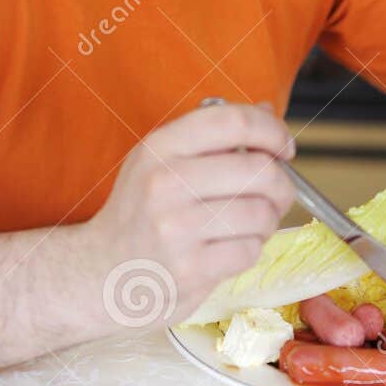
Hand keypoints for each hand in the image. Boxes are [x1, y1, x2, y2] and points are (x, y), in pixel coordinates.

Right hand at [84, 100, 296, 327]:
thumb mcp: (161, 163)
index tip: (284, 149)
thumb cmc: (141, 215)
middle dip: (281, 184)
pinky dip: (251, 250)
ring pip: (260, 213)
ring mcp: (175, 227)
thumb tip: (266, 111)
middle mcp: (164, 182)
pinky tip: (232, 248)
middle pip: (258, 169)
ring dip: (268, 221)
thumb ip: (211, 137)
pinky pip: (249, 250)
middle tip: (277, 194)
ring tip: (252, 224)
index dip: (273, 131)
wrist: (102, 273)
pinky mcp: (188, 268)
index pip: (233, 121)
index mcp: (160, 147)